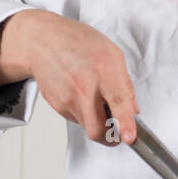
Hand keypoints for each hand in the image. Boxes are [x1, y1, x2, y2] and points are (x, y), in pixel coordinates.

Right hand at [0, 9, 138, 144]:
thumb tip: (134, 109)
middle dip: (110, 136)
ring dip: (96, 120)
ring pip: (87, 126)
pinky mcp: (57, 106)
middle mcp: (84, 87)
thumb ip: (126, 84)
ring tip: (95, 97)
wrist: (43, 42)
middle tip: (117, 126)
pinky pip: (76, 118)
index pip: (117, 101)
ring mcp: (68, 99)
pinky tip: (81, 94)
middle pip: (97, 130)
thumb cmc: (79, 43)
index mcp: (104, 70)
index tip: (129, 137)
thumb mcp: (113, 54)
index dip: (125, 122)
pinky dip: (84, 112)